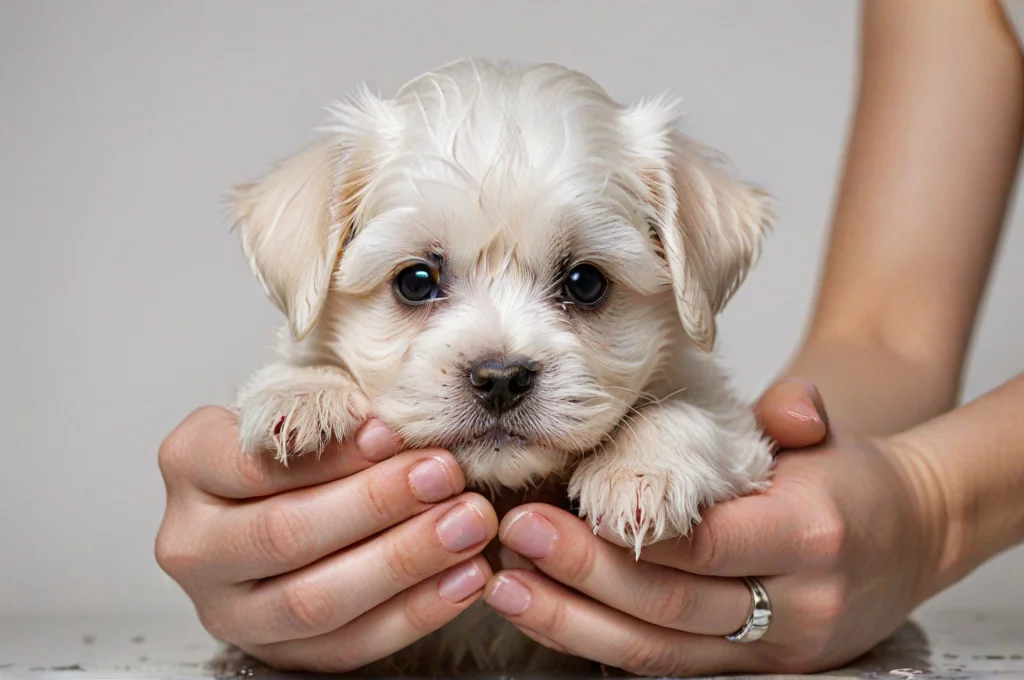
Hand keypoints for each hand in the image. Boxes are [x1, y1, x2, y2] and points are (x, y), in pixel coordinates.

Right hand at [155, 406, 497, 671]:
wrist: (276, 505)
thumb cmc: (298, 447)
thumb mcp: (300, 409)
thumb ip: (329, 412)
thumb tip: (383, 427)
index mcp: (190, 465)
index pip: (255, 463)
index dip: (332, 456)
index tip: (396, 435)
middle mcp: (192, 544)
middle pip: (285, 535)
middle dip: (376, 506)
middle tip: (447, 477)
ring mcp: (228, 609)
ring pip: (314, 601)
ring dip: (404, 562)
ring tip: (469, 526)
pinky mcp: (277, 653)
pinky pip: (348, 645)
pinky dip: (415, 613)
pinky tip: (466, 578)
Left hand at [483, 378, 945, 674]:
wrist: (906, 542)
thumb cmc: (851, 484)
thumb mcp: (833, 438)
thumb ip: (800, 416)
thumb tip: (789, 409)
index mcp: (810, 535)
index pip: (709, 544)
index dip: (628, 537)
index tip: (555, 505)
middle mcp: (793, 605)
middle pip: (671, 606)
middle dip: (582, 577)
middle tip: (513, 538)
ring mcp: (770, 650)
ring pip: (659, 652)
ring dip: (574, 623)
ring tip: (506, 588)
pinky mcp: (748, 672)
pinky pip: (666, 668)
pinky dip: (600, 645)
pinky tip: (548, 617)